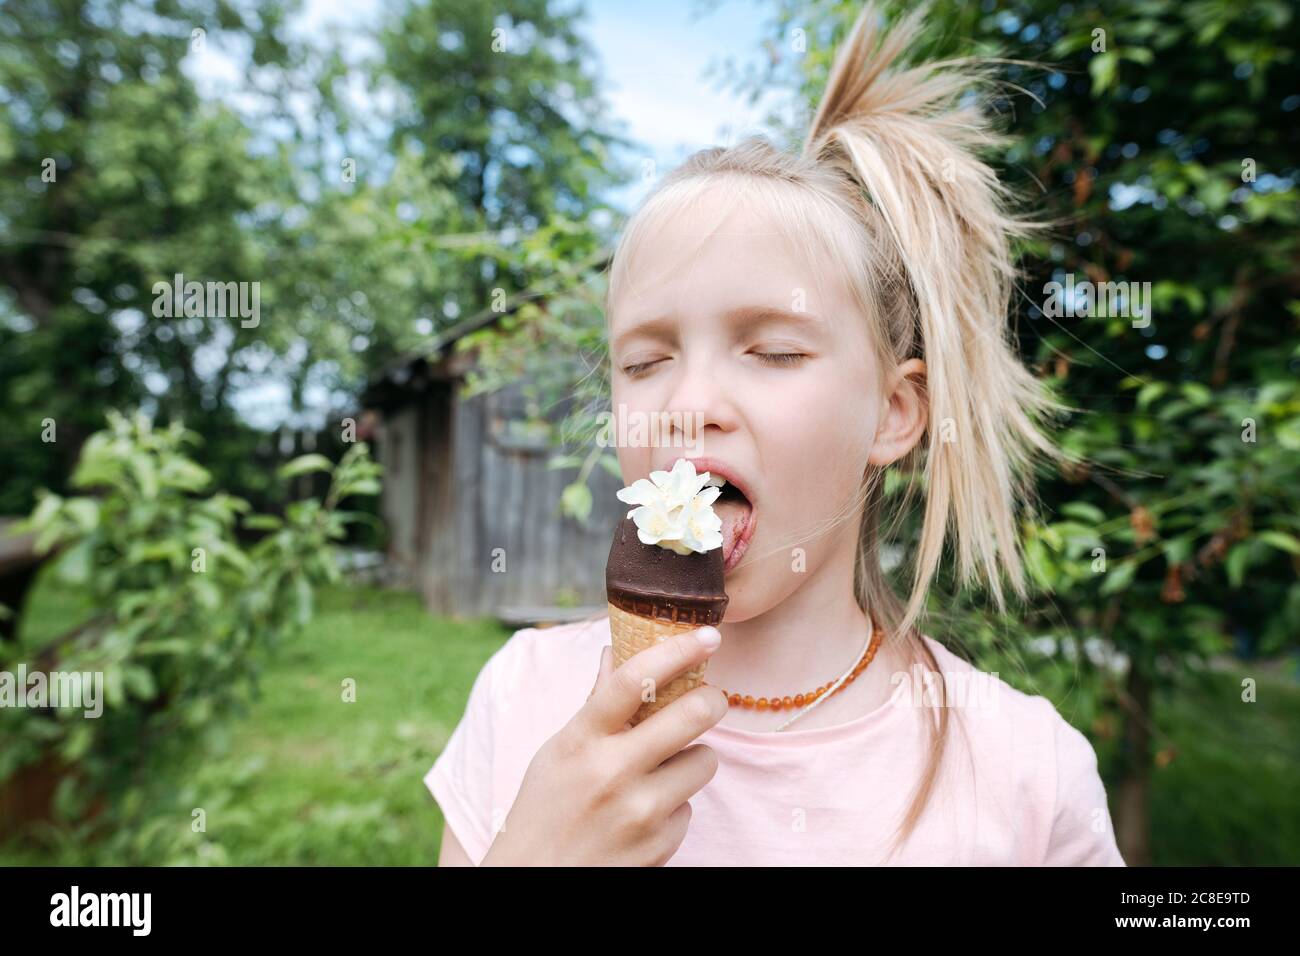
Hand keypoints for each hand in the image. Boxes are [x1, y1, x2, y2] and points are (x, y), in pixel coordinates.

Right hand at [480, 625, 726, 865]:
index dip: (677, 650)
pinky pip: (691, 807)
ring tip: (660, 771)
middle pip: (692, 716)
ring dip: (691, 760)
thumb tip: (615, 650)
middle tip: (709, 700)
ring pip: (704, 761)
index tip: (707, 635)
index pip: (635, 679)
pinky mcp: (660, 845)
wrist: (535, 881)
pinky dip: (675, 806)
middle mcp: (612, 772)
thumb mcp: (560, 750)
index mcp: (582, 739)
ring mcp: (640, 811)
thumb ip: (596, 704)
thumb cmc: (544, 809)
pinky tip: (643, 815)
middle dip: (711, 701)